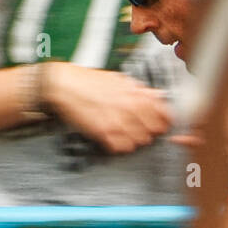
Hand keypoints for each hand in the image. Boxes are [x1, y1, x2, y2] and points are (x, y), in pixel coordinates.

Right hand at [44, 62, 171, 153]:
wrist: (62, 85)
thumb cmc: (87, 81)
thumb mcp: (118, 79)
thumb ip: (139, 89)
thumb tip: (156, 95)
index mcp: (135, 94)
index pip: (164, 114)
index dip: (164, 120)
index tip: (161, 122)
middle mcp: (129, 108)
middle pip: (154, 131)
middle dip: (150, 130)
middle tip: (140, 127)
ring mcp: (117, 122)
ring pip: (140, 142)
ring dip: (135, 139)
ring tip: (125, 132)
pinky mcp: (104, 133)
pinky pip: (122, 148)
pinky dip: (120, 146)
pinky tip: (114, 137)